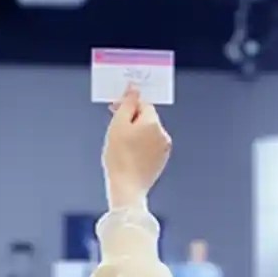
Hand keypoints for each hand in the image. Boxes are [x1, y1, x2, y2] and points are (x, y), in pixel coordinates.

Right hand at [103, 87, 171, 209]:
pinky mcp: (161, 161)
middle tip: (115, 129)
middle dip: (131, 120)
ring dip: (136, 133)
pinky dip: (140, 146)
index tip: (113, 110)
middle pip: (146, 118)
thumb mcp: (118, 125)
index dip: (127, 105)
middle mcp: (163, 134)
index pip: (142, 104)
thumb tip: (134, 88)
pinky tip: (128, 155)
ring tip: (120, 145)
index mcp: (153, 123)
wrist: (127, 188)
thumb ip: (127, 103)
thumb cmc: (119, 156)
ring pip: (148, 133)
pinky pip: (150, 147)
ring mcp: (164, 149)